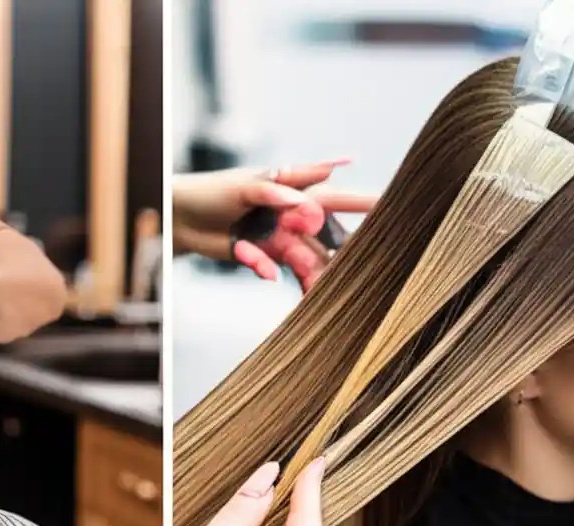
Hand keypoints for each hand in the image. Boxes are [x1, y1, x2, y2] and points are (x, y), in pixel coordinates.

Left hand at [173, 161, 376, 290]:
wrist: (179, 215)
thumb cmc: (212, 190)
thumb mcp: (245, 184)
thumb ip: (276, 192)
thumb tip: (305, 206)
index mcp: (295, 191)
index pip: (337, 197)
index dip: (366, 203)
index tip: (394, 208)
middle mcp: (292, 216)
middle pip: (328, 238)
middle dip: (343, 255)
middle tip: (358, 273)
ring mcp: (279, 238)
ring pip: (307, 261)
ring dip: (311, 275)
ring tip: (315, 292)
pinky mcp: (262, 256)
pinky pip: (273, 268)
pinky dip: (265, 268)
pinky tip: (256, 264)